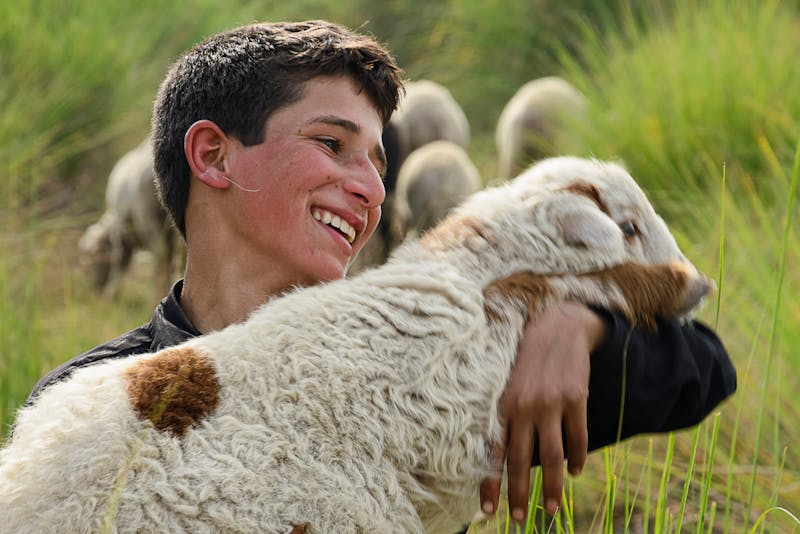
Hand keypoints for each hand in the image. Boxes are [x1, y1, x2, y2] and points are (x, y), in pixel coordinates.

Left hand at [479, 302, 606, 520]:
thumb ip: (504, 415)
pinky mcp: (575, 399)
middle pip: (523, 462)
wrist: (557, 327)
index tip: (487, 511)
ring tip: (553, 509)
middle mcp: (524, 407)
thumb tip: (499, 453)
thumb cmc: (526, 359)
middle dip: (520, 494)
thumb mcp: (507, 383)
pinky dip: (577, 458)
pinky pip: (577, 437)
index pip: (494, 452)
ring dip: (553, 487)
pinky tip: (576, 472)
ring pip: (552, 456)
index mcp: (504, 405)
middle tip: (521, 519)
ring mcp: (551, 404)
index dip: (490, 483)